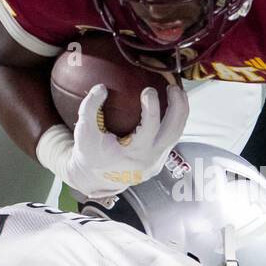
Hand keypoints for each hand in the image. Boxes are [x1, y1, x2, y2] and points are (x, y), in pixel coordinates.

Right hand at [60, 82, 188, 200]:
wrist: (95, 178)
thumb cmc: (90, 154)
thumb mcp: (84, 132)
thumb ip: (90, 107)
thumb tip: (102, 87)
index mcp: (134, 154)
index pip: (150, 128)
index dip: (152, 106)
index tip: (148, 90)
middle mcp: (150, 159)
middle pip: (173, 131)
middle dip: (178, 107)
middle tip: (173, 87)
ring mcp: (158, 160)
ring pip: (176, 134)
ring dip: (181, 112)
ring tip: (177, 93)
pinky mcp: (160, 158)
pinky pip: (172, 137)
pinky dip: (175, 120)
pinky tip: (173, 105)